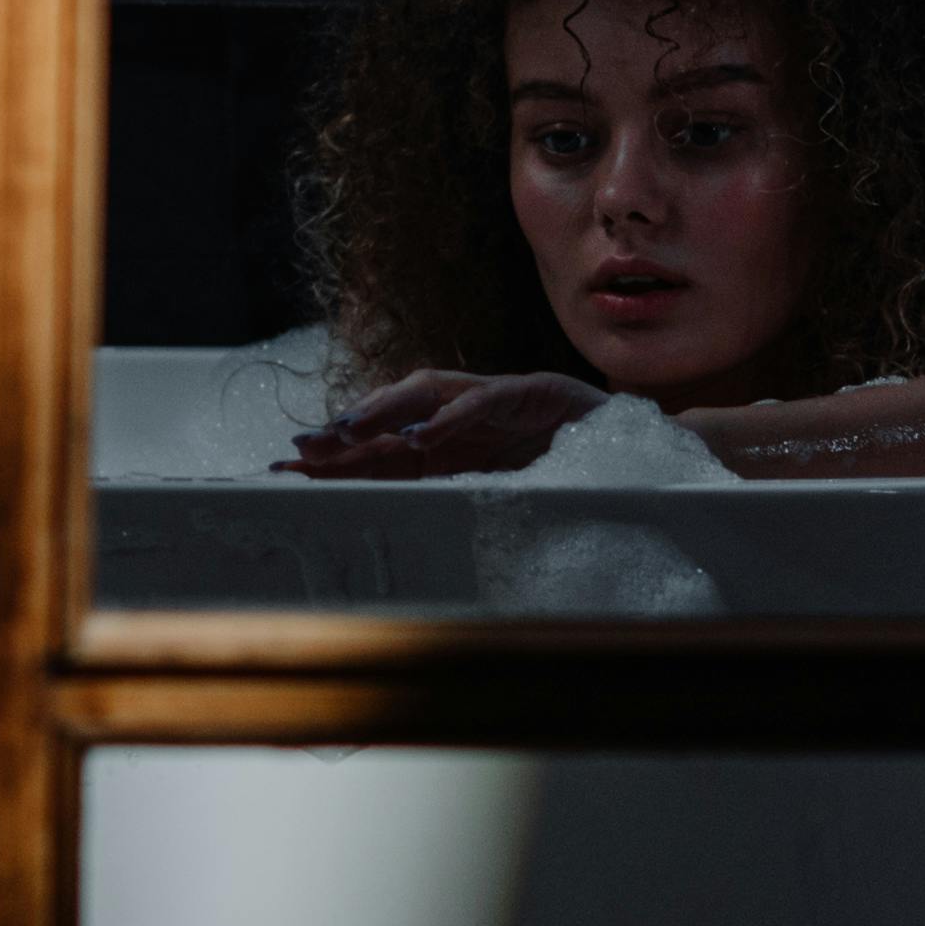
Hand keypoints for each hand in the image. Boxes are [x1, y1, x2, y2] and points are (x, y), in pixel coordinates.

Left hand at [279, 368, 609, 478]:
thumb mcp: (495, 503)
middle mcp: (464, 416)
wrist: (639, 457)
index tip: (285, 471)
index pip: (382, 449)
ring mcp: (497, 399)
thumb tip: (384, 534)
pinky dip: (453, 415)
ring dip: (384, 411)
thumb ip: (448, 508)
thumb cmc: (566, 481)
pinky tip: (423, 433)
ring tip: (346, 430)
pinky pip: (486, 400)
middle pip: (392, 416)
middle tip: (300, 449)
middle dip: (343, 431)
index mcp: (451, 446)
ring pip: (429, 394)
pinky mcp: (534, 391)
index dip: (334, 458)